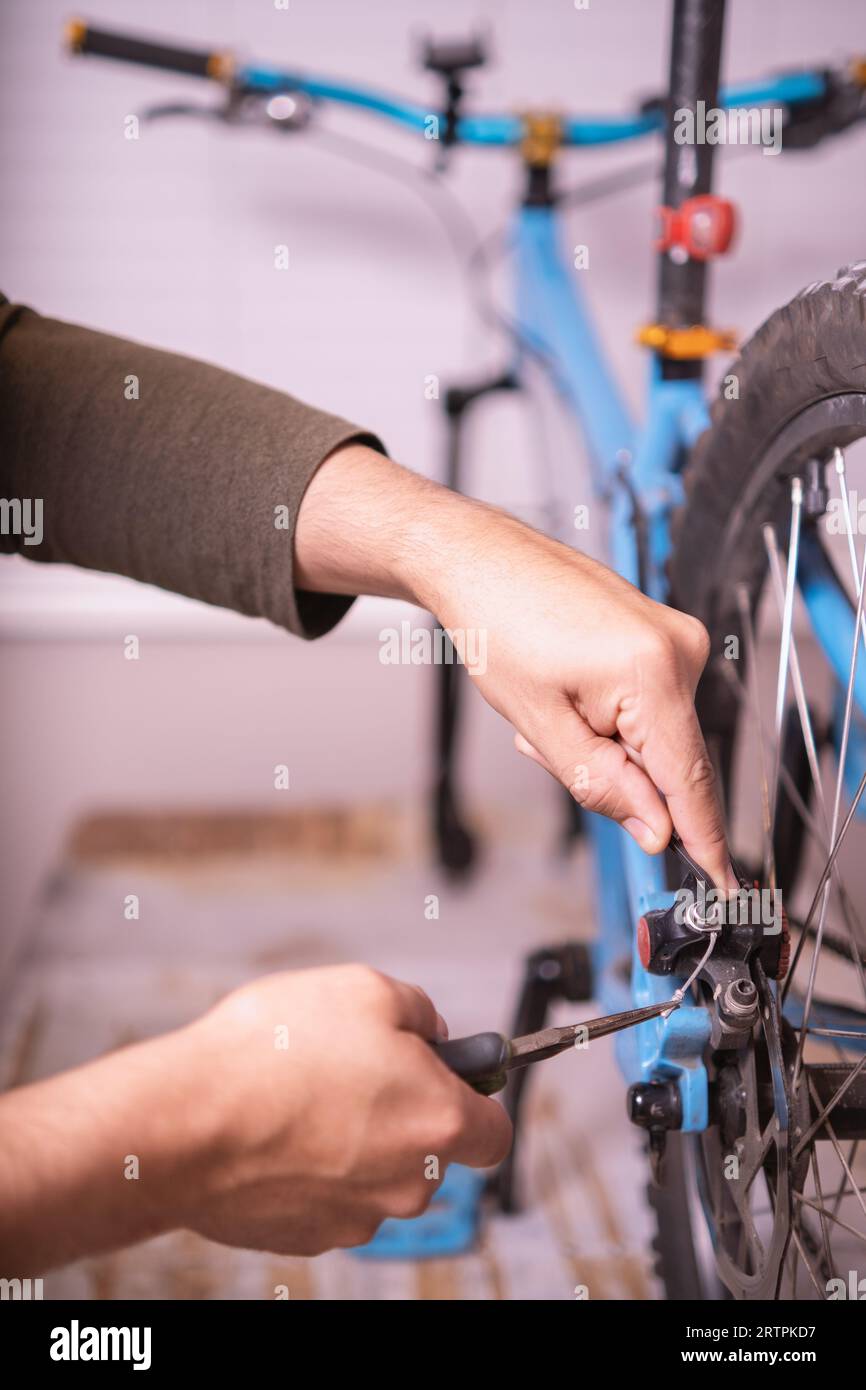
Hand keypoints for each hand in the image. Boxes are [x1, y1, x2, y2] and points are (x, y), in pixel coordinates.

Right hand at [0, 965, 510, 1270]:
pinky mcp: (304, 1236)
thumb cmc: (275, 1052)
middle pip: (430, 1150)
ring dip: (353, 1137)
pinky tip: (274, 1128)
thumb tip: (430, 1034)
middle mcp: (408, 1183)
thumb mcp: (365, 989)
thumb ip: (419, 1011)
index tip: (451, 1073)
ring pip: (375, 1172)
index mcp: (438, 1122)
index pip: (494, 1131)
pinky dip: (310, 1166)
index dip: (477, 1095)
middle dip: (403, 1109)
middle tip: (355, 1065)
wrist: (186, 1124)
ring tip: (300, 1092)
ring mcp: (355, 1217)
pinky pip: (326, 1195)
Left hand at [295, 444, 734, 887]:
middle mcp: (681, 650)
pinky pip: (651, 705)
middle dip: (616, 772)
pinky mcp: (665, 634)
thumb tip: (657, 831)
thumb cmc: (498, 627)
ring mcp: (677, 637)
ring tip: (552, 707)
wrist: (481, 560)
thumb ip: (603, 785)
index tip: (721, 885)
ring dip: (605, 742)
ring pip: (655, 735)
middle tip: (554, 743)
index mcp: (653, 673)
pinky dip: (610, 716)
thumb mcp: (541, 726)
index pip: (690, 779)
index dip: (703, 840)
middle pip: (669, 760)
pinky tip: (568, 691)